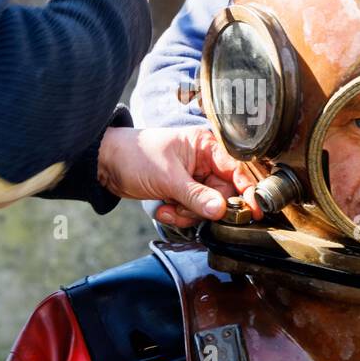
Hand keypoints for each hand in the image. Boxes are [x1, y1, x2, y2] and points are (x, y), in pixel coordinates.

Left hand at [97, 126, 256, 227]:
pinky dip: (179, 215)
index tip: (253, 210)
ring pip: (207, 206)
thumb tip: (221, 211)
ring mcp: (193, 178)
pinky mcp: (183, 192)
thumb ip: (196, 197)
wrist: (106, 164)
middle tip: (187, 210)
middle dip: (204, 207)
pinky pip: (192, 211)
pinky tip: (163, 208)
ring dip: (188, 213)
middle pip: (224, 193)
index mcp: (205, 146)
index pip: (236, 170)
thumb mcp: (168, 178)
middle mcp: (204, 161)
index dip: (246, 191)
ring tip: (168, 207)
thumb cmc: (136, 156)